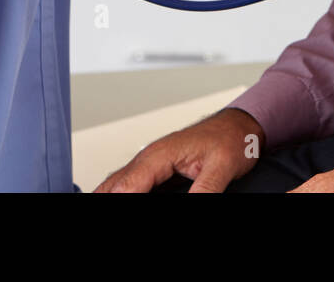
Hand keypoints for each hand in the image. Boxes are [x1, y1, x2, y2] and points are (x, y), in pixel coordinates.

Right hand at [93, 109, 264, 192]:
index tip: (119, 207)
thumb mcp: (221, 167)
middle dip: (104, 195)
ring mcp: (151, 161)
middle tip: (94, 204)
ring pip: (118, 181)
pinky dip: (118, 190)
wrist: (238, 126)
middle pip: (115, 184)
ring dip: (108, 193)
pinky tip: (115, 195)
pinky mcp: (157, 167)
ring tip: (97, 200)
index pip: (130, 185)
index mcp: (161, 154)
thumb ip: (204, 190)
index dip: (122, 198)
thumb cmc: (230, 138)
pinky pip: (129, 180)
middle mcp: (151, 156)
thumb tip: (191, 204)